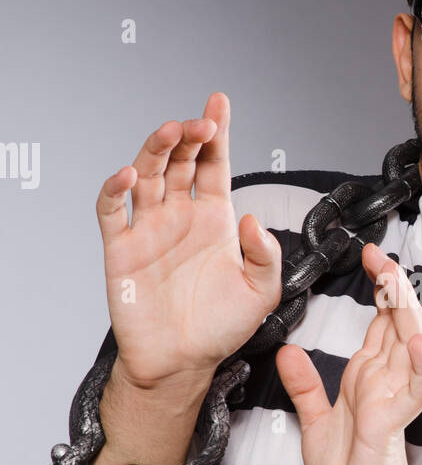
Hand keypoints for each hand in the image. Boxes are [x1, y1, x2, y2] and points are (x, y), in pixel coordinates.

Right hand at [96, 93, 282, 389]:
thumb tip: (252, 218)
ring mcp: (149, 229)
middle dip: (189, 135)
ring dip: (156, 149)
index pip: (214, 164)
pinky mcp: (121, 249)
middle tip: (201, 122)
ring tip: (169, 132)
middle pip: (180, 160)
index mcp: (215, 219)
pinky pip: (112, 210)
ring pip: (147, 175)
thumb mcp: (262, 293)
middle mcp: (180, 216)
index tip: (219, 101)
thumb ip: (266, 255)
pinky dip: (115, 188)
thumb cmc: (221, 328)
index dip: (217, 132)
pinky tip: (129, 174)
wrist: (182, 363)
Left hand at [275, 243, 421, 464]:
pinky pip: (414, 391)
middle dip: (392, 287)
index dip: (379, 287)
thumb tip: (289, 351)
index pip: (380, 322)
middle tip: (380, 254)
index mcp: (368, 378)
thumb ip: (305, 386)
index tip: (368, 255)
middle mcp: (385, 383)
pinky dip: (419, 367)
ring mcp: (394, 400)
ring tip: (397, 281)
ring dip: (406, 314)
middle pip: (397, 324)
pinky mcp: (395, 424)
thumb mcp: (315, 422)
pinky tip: (417, 344)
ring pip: (410, 347)